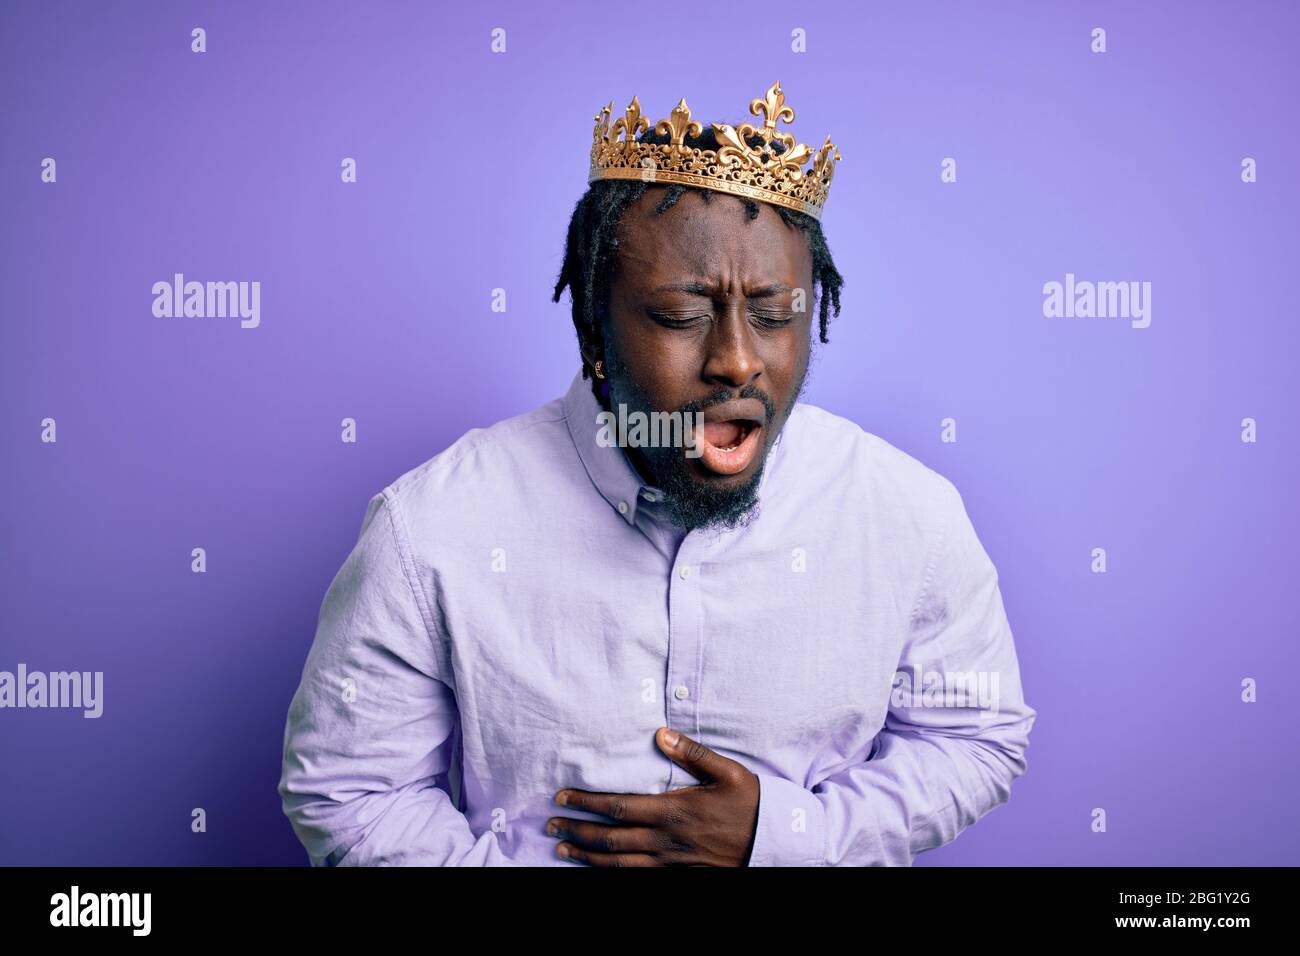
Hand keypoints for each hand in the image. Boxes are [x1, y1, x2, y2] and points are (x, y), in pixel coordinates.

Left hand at [547, 727, 759, 865]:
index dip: (587, 802)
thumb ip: (693, 752)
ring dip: (588, 857)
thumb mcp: (728, 772)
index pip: (619, 806)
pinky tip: (598, 869)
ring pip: (619, 864)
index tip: (563, 797)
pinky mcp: (680, 875)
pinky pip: (638, 878)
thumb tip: (662, 733)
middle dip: (577, 832)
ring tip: (563, 850)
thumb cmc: (751, 803)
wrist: (775, 843)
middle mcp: (667, 840)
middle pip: (611, 839)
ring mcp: (672, 862)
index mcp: (674, 810)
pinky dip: (613, 873)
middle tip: (551, 826)